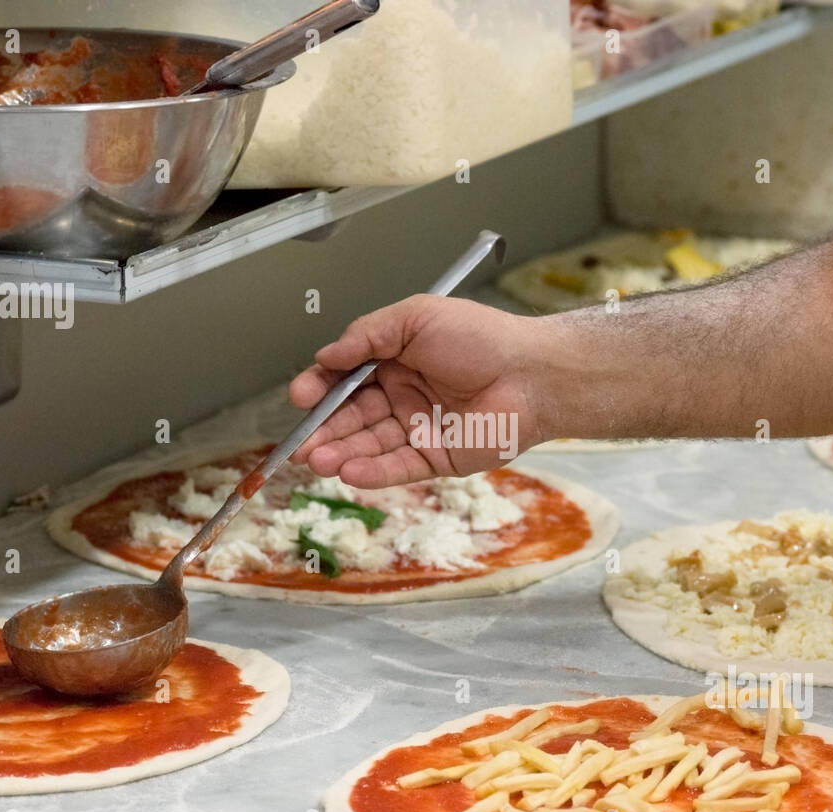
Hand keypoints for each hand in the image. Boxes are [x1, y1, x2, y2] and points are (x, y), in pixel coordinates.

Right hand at [289, 295, 545, 486]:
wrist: (533, 375)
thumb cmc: (483, 338)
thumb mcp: (416, 318)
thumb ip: (367, 335)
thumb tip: (325, 355)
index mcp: (396, 359)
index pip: (346, 378)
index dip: (320, 388)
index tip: (300, 396)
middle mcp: (403, 395)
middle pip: (352, 417)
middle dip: (323, 430)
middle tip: (299, 442)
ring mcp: (419, 429)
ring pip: (370, 446)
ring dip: (340, 454)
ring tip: (315, 460)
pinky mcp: (438, 458)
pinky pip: (398, 468)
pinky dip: (371, 472)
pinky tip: (347, 472)